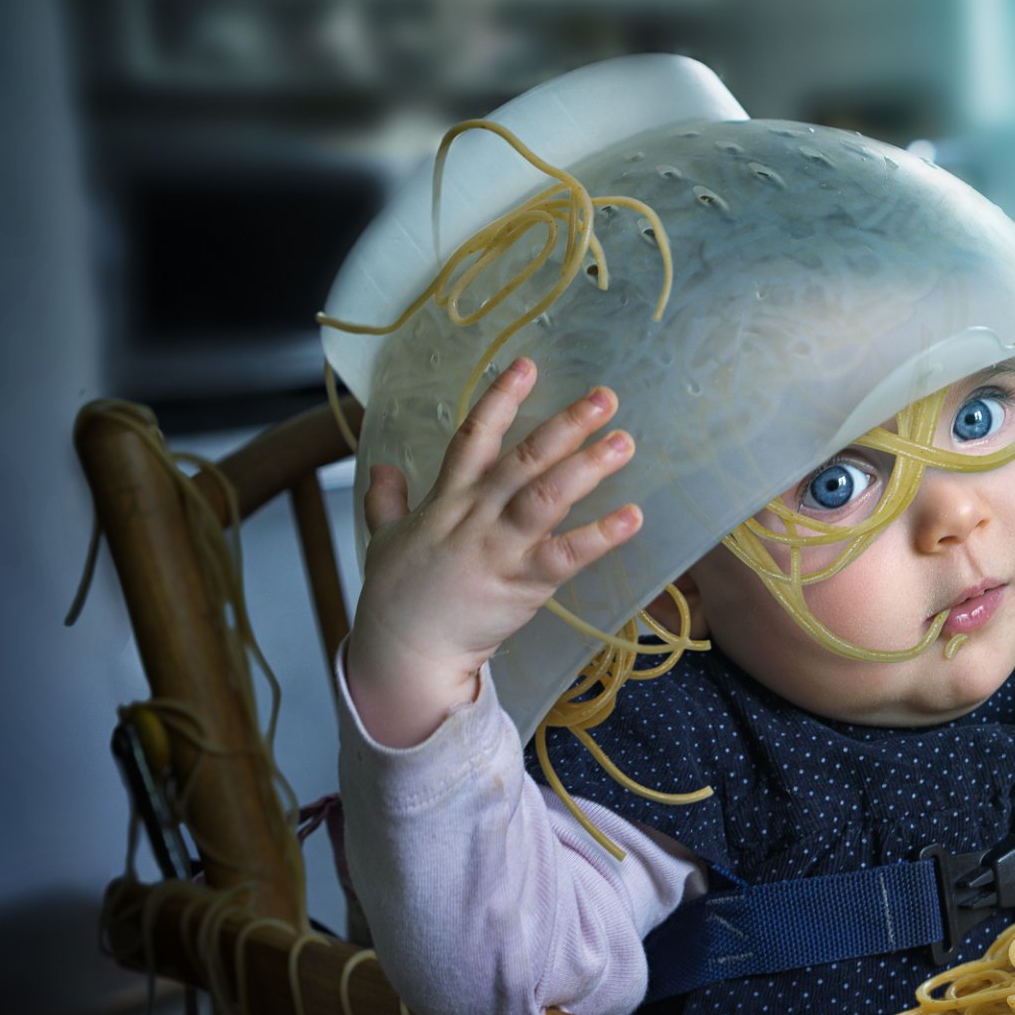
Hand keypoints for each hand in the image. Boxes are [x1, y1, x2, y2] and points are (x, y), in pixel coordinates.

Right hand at [344, 357, 642, 746]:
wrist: (404, 650)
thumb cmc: (397, 597)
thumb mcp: (381, 539)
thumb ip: (385, 499)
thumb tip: (382, 468)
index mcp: (447, 499)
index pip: (475, 437)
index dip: (500, 398)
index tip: (528, 364)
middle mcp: (476, 514)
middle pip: (524, 458)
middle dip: (566, 424)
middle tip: (605, 397)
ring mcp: (500, 547)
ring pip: (547, 496)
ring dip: (589, 466)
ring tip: (624, 442)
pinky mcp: (522, 583)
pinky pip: (568, 554)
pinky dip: (602, 535)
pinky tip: (633, 517)